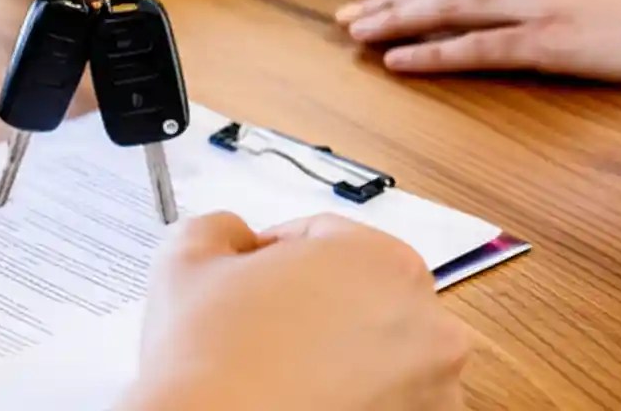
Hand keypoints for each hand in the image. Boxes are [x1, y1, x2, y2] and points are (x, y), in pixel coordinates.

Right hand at [121, 213, 470, 410]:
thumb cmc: (210, 361)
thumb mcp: (187, 257)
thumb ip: (221, 228)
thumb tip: (235, 237)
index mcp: (380, 259)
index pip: (324, 237)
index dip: (275, 254)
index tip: (252, 277)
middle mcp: (426, 320)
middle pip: (362, 293)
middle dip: (316, 303)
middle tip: (264, 325)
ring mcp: (433, 385)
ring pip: (380, 352)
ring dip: (341, 354)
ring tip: (282, 369)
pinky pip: (387, 401)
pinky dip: (356, 398)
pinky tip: (305, 397)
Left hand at [335, 0, 620, 81]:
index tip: (374, 0)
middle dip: (388, 2)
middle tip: (346, 19)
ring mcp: (538, 1)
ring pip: (449, 9)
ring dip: (396, 23)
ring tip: (358, 35)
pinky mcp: (551, 39)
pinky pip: (477, 48)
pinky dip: (432, 54)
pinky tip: (398, 60)